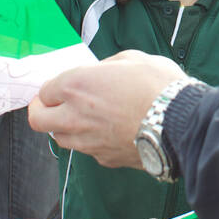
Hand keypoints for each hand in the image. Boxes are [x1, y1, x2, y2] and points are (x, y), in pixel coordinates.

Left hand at [28, 51, 184, 169]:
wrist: (180, 123)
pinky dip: (91, 141)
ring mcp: (87, 141)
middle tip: (52, 106)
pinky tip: (109, 132)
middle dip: (42, 111)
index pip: (45, 91)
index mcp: (76, 85)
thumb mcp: (133, 59)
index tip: (61, 87)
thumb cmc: (158, 85)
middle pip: (38, 120)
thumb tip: (100, 73)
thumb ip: (107, 66)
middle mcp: (74, 115)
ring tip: (83, 119)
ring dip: (64, 128)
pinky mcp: (104, 159)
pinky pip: (87, 150)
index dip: (53, 88)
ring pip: (60, 139)